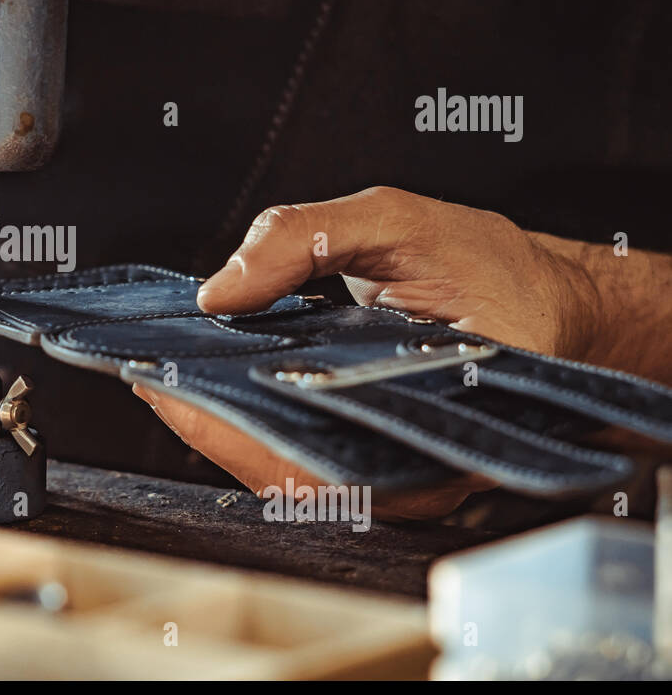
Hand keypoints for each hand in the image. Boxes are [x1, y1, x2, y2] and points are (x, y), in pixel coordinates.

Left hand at [137, 186, 607, 518]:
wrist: (547, 302)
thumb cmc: (491, 267)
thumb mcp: (399, 220)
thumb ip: (305, 239)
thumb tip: (217, 291)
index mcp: (436, 429)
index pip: (306, 459)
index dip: (226, 429)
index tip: (164, 383)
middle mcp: (412, 472)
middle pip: (283, 473)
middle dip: (206, 425)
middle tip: (147, 373)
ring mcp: (392, 474)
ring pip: (285, 471)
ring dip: (219, 427)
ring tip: (166, 375)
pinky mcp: (375, 458)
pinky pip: (299, 454)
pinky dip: (248, 421)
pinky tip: (212, 385)